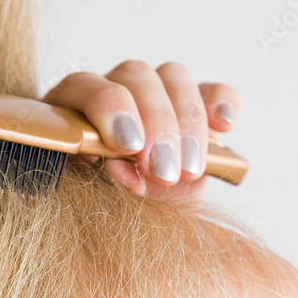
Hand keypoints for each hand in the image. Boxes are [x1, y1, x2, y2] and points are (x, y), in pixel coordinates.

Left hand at [42, 60, 240, 200]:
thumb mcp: (86, 200)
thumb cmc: (95, 208)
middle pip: (137, 76)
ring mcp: (156, 94)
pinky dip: (222, 103)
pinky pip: (214, 91)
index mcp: (72, 105)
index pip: (88, 85)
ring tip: (190, 170)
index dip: (111, 110)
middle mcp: (114, 89)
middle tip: (164, 173)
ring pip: (175, 77)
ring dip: (187, 123)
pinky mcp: (195, 107)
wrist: (125, 220)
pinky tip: (225, 127)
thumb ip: (94, 180)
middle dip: (157, 125)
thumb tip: (113, 167)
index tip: (129, 147)